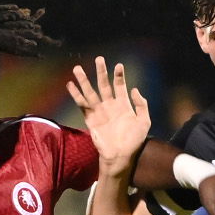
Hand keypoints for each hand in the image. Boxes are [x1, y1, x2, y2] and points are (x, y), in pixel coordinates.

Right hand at [66, 56, 150, 173]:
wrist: (121, 155)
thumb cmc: (134, 140)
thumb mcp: (144, 121)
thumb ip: (141, 105)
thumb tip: (134, 90)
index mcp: (123, 105)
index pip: (120, 86)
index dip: (119, 76)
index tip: (118, 65)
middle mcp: (110, 105)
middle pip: (104, 85)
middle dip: (101, 72)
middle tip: (99, 59)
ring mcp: (99, 111)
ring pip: (90, 92)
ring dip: (84, 80)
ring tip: (77, 68)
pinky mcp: (90, 118)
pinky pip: (82, 104)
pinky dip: (76, 95)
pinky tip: (70, 85)